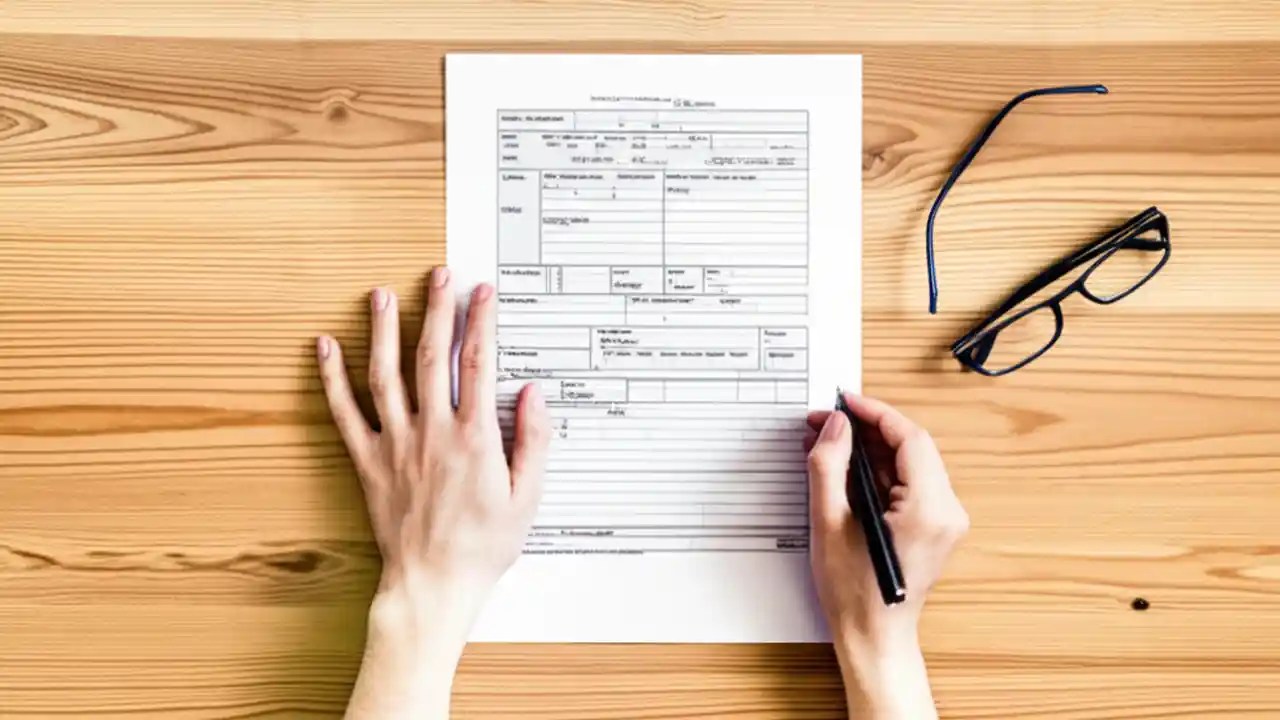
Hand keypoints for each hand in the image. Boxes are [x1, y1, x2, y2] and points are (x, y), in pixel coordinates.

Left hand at [316, 267, 548, 719]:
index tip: (483, 293)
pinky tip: (326, 349)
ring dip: (384, 330)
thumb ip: (533, 442)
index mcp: (475, 439)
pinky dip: (333, 378)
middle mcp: (432, 433)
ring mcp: (396, 444)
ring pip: (386, 375)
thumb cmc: (481, 547)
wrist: (432, 584)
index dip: (481, 323)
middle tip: (438, 276)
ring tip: (382, 295)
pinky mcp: (369, 462)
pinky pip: (345, 413)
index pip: (478, 365)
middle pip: (432, 358)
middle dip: (437, 310)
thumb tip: (534, 395)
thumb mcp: (527, 498)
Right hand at [806, 393, 967, 719]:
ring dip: (871, 448)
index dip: (874, 412)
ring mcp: (945, 519)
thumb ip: (830, 466)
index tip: (843, 402)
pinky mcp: (935, 525)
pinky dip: (879, 469)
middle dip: (867, 428)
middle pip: (911, 447)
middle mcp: (946, 511)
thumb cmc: (854, 593)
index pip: (909, 438)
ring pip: (910, 462)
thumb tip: (834, 426)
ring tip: (828, 443)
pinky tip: (847, 467)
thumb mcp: (829, 524)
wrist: (875, 636)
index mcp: (927, 509)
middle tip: (825, 422)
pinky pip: (910, 481)